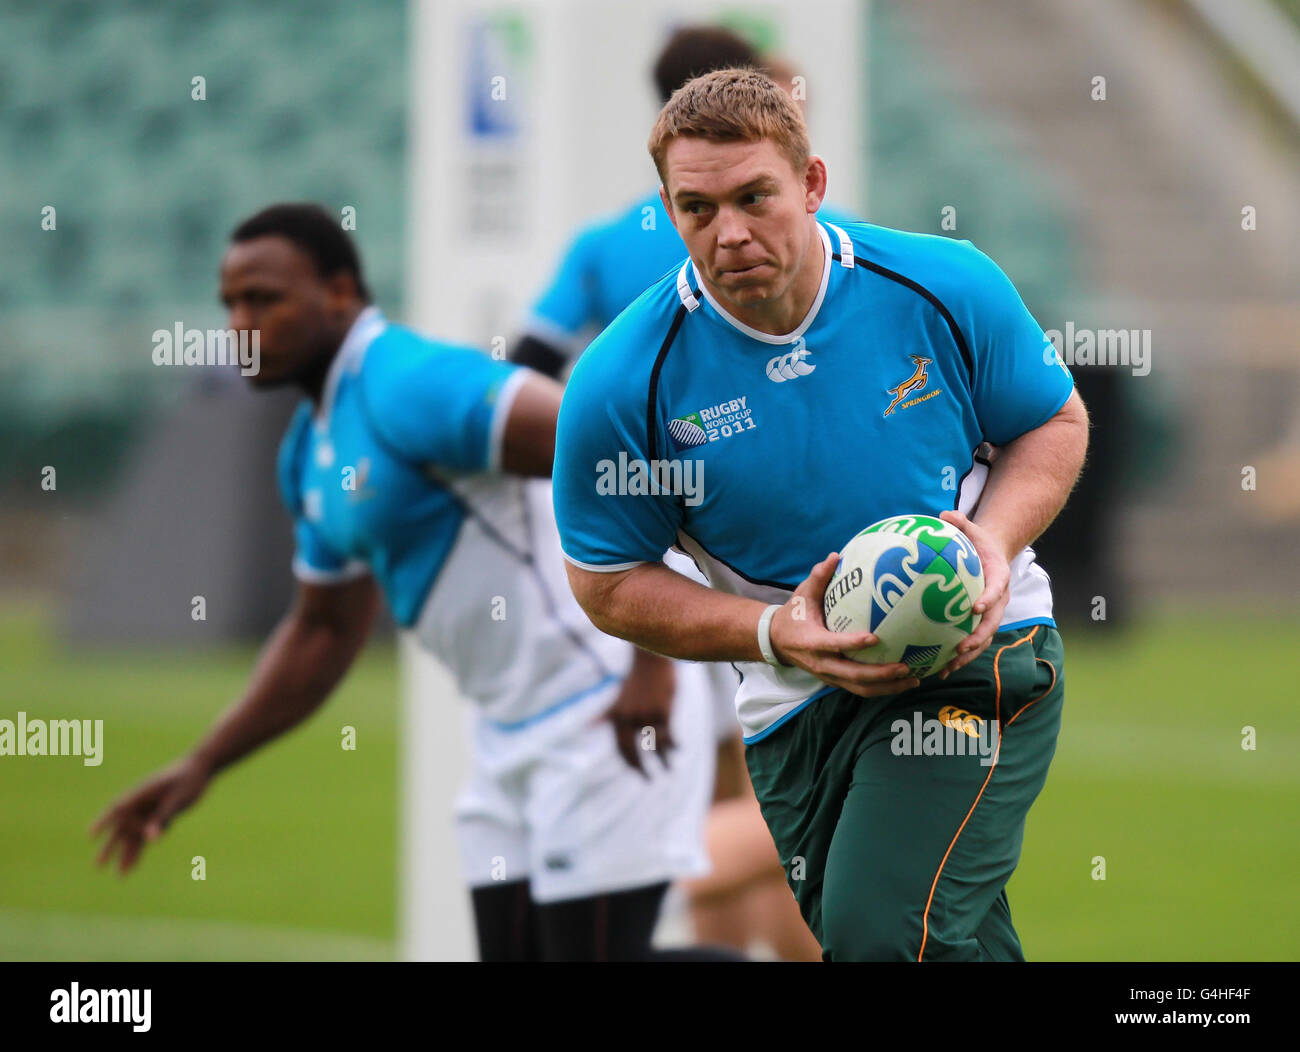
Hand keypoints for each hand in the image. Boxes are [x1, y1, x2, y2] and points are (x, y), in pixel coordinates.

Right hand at [90, 755, 212, 874]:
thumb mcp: (177, 799)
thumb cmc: (188, 780)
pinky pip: (147, 835)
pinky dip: (141, 849)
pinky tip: (133, 866)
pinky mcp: (159, 816)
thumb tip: (150, 839)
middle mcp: (142, 803)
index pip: (118, 809)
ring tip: (120, 876)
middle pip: (122, 828)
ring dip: (127, 853)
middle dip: (111, 847)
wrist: (200, 769)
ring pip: (134, 835)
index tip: (91, 834)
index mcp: (142, 794)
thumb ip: (162, 817)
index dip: (103, 821)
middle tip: (98, 865)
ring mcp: (149, 810)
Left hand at [602, 657, 675, 777]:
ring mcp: (647, 715)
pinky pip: (669, 734)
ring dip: (663, 760)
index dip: (628, 762)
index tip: (638, 771)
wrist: (652, 661)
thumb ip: (606, 715)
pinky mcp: (664, 711)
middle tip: (648, 779)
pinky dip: (674, 744)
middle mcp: (630, 718)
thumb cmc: (635, 681)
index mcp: (617, 717)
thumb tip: (586, 727)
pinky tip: (678, 749)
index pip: (621, 747)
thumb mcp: (618, 699)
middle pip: (634, 751)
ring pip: (655, 745)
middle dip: (641, 768)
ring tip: (669, 769)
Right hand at [767, 553, 921, 697]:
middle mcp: (821, 663)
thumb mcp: (801, 594)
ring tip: (913, 679)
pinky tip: (904, 681)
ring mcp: (829, 676)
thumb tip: (836, 556)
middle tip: (905, 666)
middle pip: (853, 675)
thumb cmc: (793, 614)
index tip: (875, 637)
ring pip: (860, 688)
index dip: (853, 643)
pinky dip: (882, 688)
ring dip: (887, 687)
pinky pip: (860, 689)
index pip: (833, 645)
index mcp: (811, 642)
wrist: (777, 642)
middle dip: (880, 674)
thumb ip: (818, 577)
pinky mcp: (836, 681)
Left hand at [936, 509, 1011, 678]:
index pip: (996, 591)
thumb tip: (944, 514)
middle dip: (977, 638)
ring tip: (948, 667)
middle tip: (961, 647)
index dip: (988, 600)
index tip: (976, 608)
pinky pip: (971, 642)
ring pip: (982, 639)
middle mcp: (998, 601)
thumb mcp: (972, 528)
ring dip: (968, 655)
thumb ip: (961, 522)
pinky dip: (958, 656)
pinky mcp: (979, 623)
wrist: (993, 555)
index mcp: (998, 578)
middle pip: (991, 624)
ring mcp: (990, 615)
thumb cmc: (979, 542)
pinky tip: (938, 669)